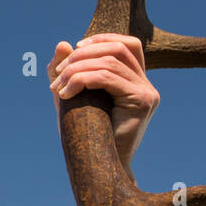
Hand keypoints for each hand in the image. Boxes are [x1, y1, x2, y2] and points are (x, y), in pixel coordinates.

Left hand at [47, 33, 158, 169]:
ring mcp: (148, 92)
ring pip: (110, 62)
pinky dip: (82, 79)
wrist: (98, 166)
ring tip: (58, 87)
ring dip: (77, 69)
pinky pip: (108, 78)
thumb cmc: (85, 133)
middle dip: (82, 55)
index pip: (126, 44)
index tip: (73, 51)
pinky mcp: (143, 102)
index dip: (100, 39)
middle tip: (58, 74)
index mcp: (134, 79)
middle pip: (117, 48)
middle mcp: (145, 84)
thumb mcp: (71, 96)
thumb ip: (66, 70)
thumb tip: (62, 43)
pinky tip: (66, 93)